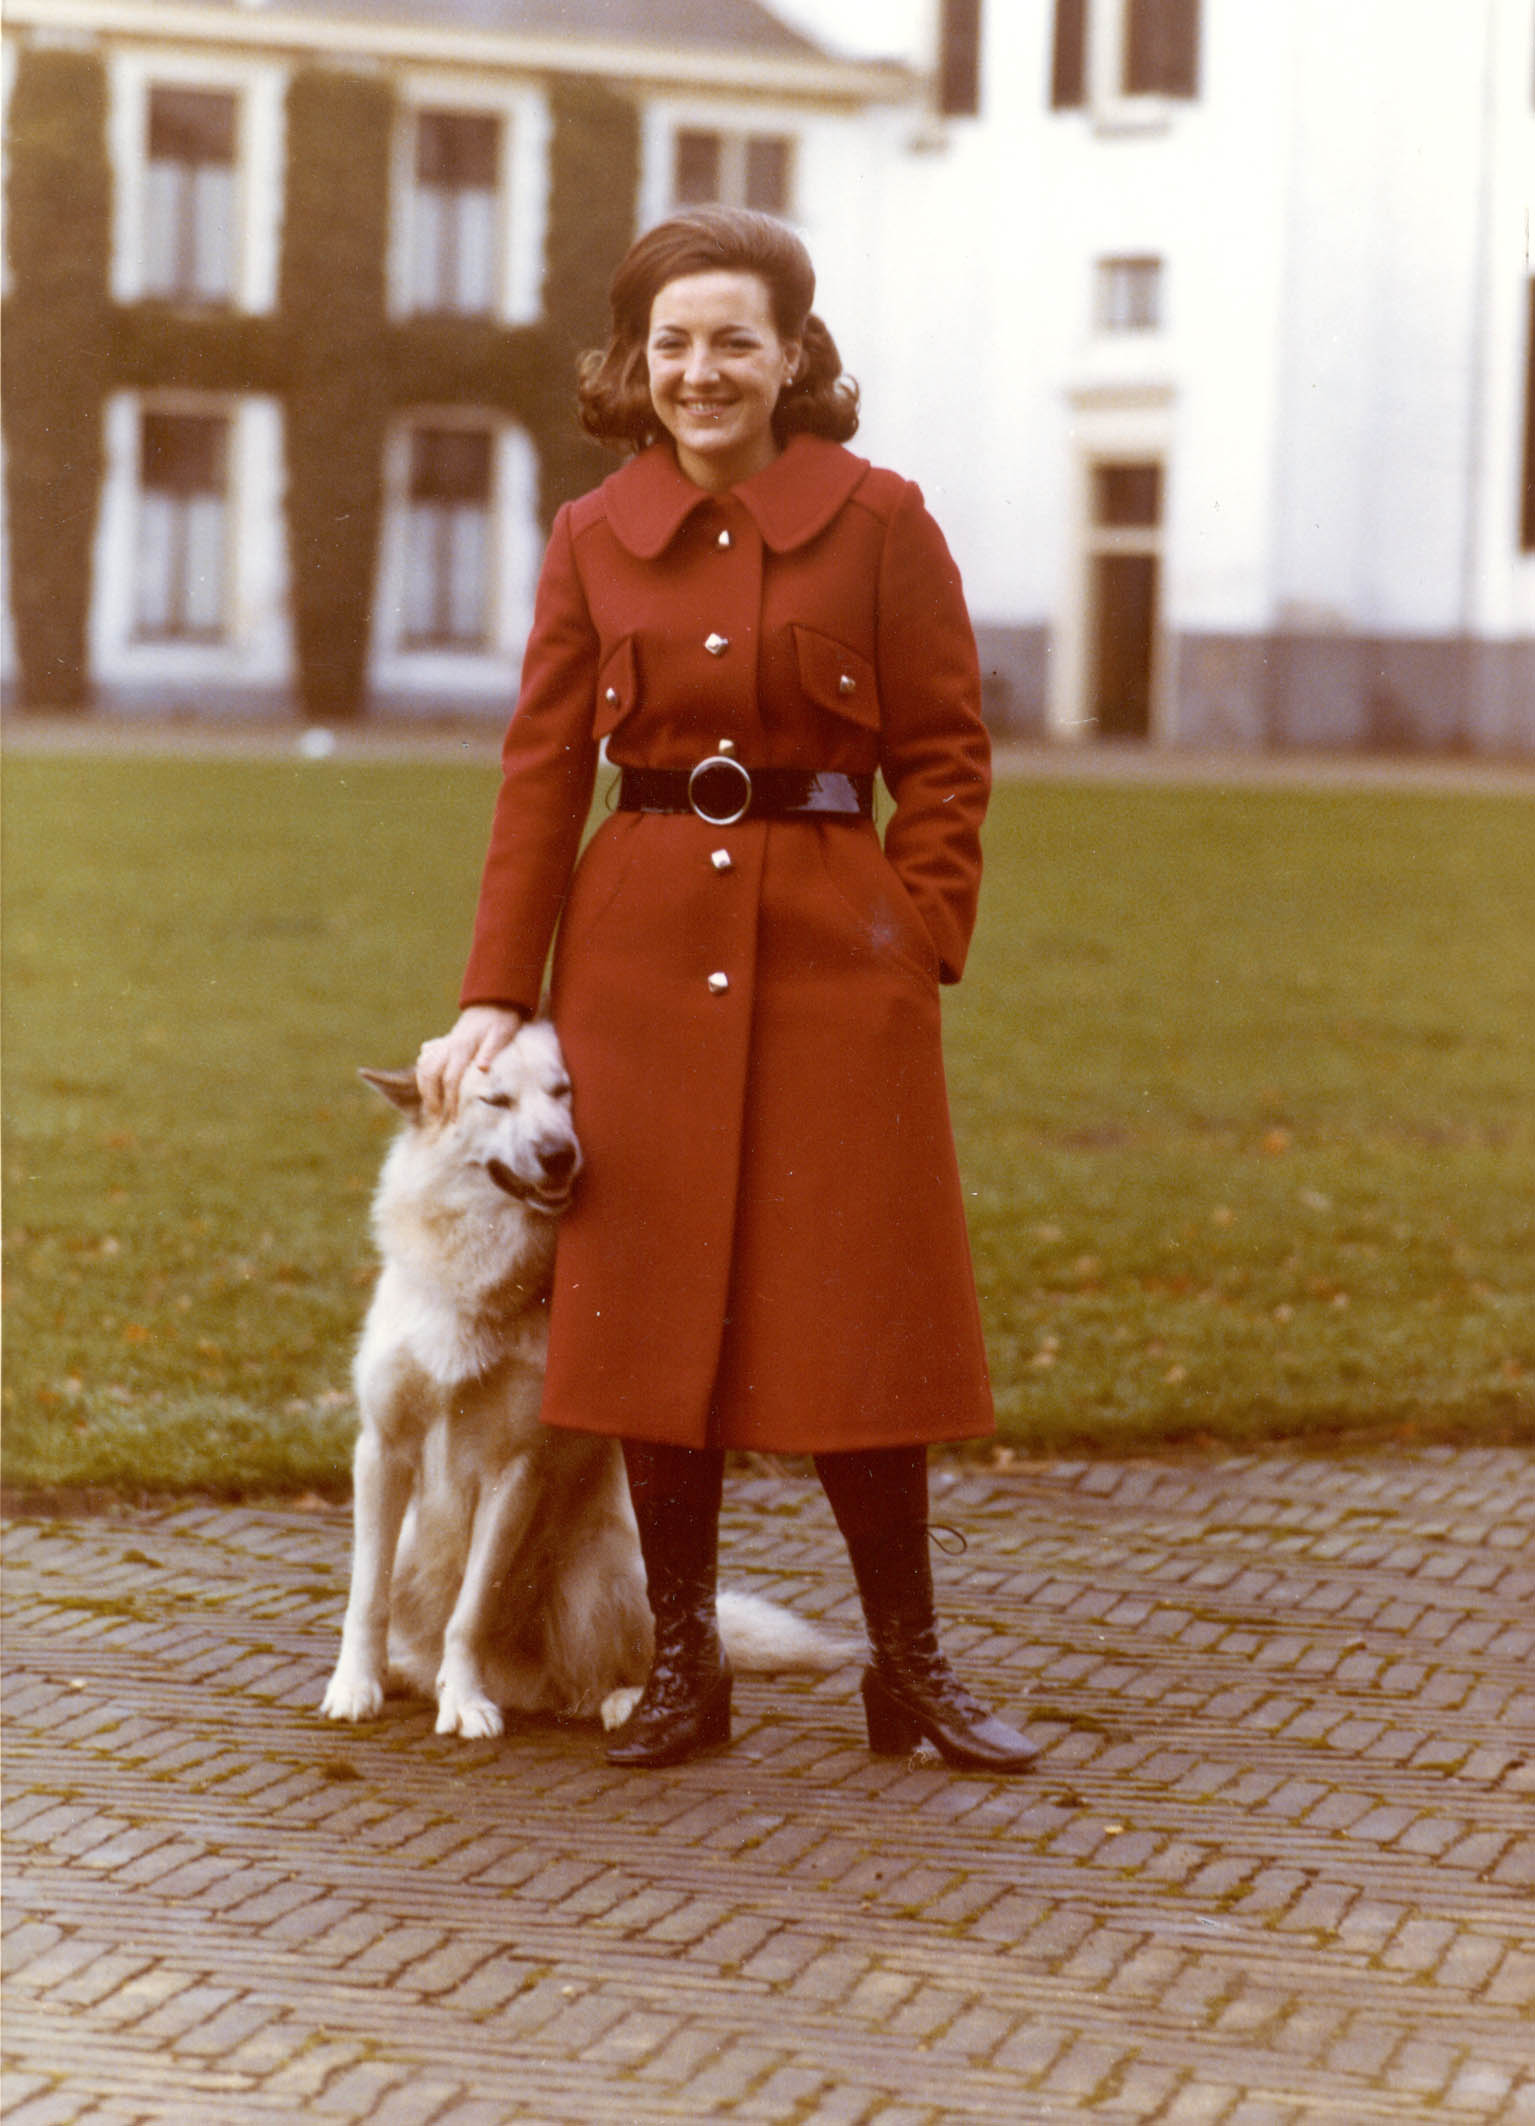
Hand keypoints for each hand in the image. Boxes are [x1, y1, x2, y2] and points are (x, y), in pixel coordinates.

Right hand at [416, 1005, 523, 1119]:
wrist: (495, 1002)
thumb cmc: (502, 1021)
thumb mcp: (502, 1034)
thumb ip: (491, 1051)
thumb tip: (482, 1069)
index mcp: (462, 1047)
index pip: (450, 1079)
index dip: (450, 1101)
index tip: (453, 1120)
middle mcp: (448, 1046)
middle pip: (430, 1075)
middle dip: (431, 1098)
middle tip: (438, 1119)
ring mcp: (443, 1044)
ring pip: (423, 1067)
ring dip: (424, 1088)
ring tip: (432, 1108)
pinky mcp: (443, 1043)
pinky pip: (425, 1058)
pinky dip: (423, 1072)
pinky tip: (427, 1085)